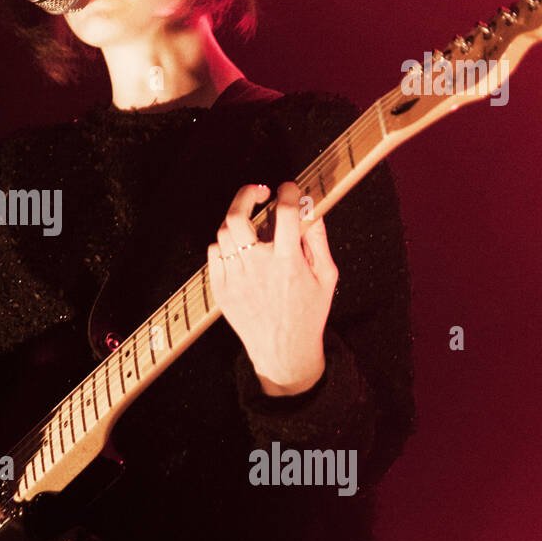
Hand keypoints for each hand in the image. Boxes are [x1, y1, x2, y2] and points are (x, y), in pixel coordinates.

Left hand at [206, 182, 336, 394]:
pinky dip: (225, 244)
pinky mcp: (221, 290)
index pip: (285, 214)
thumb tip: (311, 209)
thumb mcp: (326, 278)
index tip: (290, 188)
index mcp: (288, 264)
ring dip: (238, 219)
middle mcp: (258, 268)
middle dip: (247, 195)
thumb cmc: (309, 313)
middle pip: (237, 217)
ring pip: (224, 233)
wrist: (284, 352)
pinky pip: (214, 254)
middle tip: (259, 191)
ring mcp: (236, 279)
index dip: (288, 192)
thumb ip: (319, 241)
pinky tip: (240, 247)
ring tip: (252, 223)